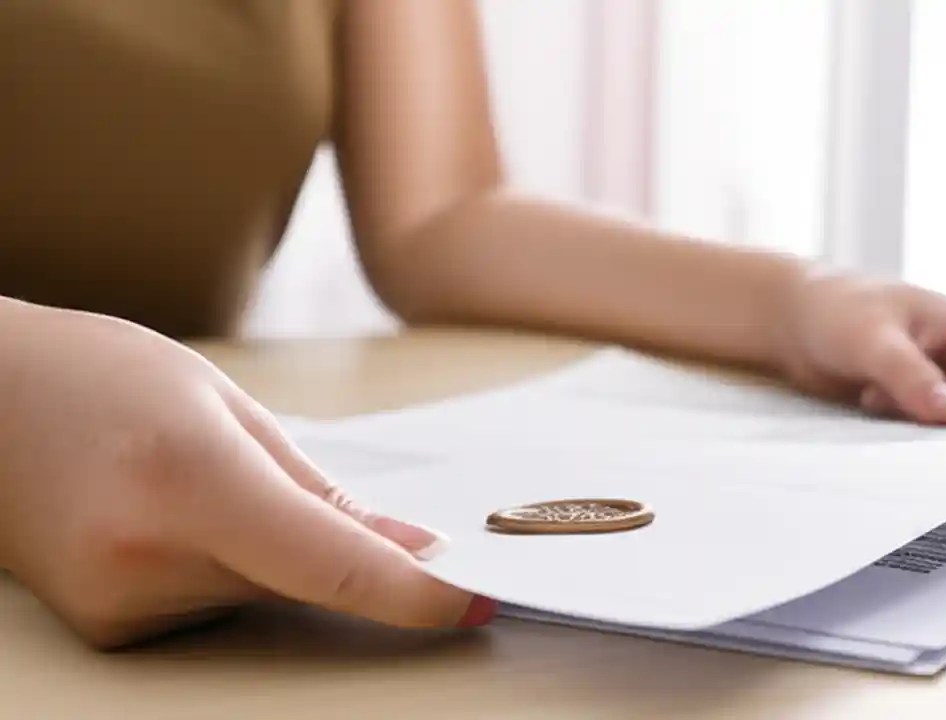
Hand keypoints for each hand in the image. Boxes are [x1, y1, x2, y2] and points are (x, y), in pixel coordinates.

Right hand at [0, 301, 493, 647]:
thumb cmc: (92, 374)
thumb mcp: (223, 404)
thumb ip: (320, 490)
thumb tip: (406, 548)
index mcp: (187, 477)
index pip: (332, 565)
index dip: (417, 593)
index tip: (477, 599)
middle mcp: (144, 557)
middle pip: (308, 584)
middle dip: (356, 558)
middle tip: (370, 516)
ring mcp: (117, 605)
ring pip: (267, 597)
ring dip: (280, 556)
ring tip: (206, 480)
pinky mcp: (108, 628)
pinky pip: (219, 605)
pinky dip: (234, 568)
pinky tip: (181, 514)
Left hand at [773, 271, 945, 425]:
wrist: (797, 320)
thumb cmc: (839, 308)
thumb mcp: (874, 338)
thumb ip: (914, 377)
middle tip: (904, 412)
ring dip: (924, 434)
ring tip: (881, 397)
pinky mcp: (926, 418)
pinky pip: (934, 448)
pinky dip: (905, 439)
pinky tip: (874, 403)